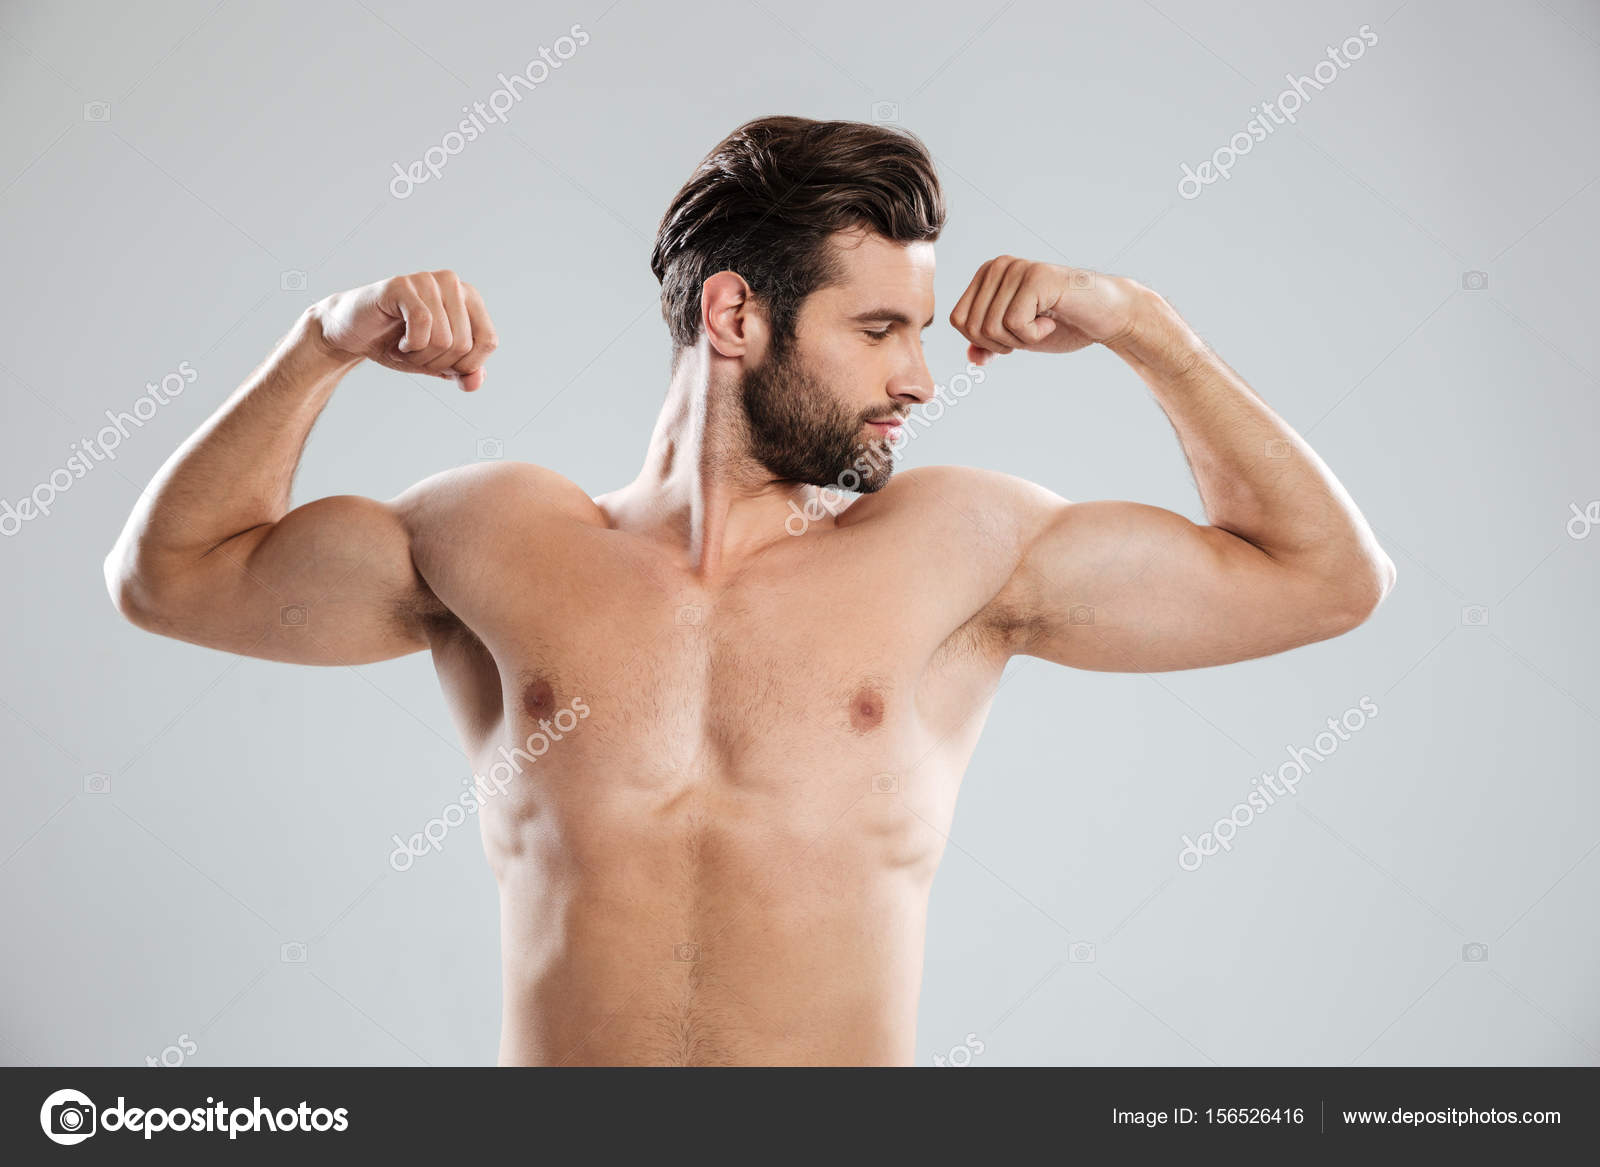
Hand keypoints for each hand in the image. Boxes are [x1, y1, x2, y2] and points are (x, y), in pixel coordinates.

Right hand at [308, 270, 498, 390]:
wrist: (351, 335)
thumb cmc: (397, 345)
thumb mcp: (436, 364)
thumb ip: (463, 372)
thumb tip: (477, 381)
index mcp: (469, 299)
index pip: (488, 342)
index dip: (465, 366)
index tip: (440, 365)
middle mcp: (452, 284)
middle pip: (464, 344)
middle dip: (437, 363)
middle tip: (415, 354)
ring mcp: (427, 280)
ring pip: (445, 338)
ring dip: (420, 356)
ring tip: (405, 347)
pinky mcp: (402, 285)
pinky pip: (423, 325)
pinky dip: (410, 345)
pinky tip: (398, 341)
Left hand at [948, 257, 1141, 364]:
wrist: (1105, 317)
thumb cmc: (1062, 325)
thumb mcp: (1017, 339)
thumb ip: (990, 346)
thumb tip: (971, 358)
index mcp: (986, 276)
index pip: (958, 321)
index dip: (986, 341)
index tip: (1017, 332)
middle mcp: (997, 266)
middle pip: (971, 326)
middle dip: (1001, 343)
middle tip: (1032, 330)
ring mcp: (1016, 269)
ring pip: (990, 327)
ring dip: (1020, 340)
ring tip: (1044, 324)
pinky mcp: (1035, 278)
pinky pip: (1014, 324)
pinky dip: (1034, 335)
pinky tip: (1052, 321)